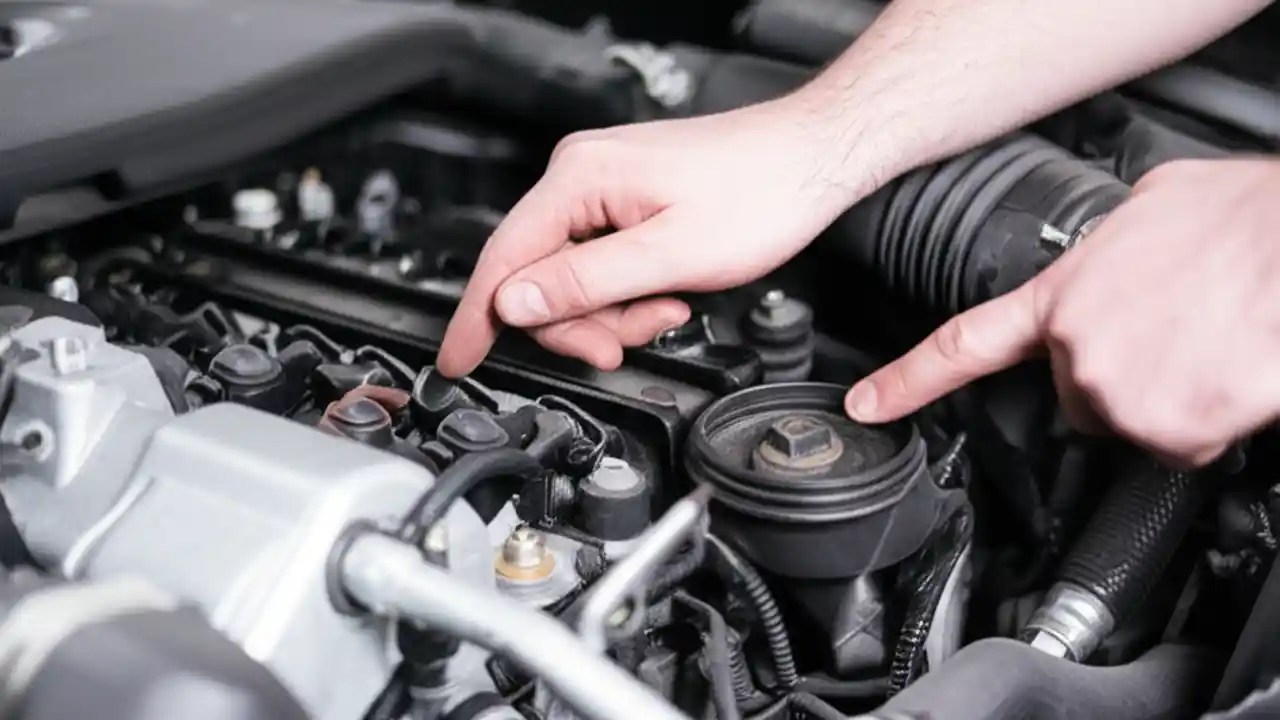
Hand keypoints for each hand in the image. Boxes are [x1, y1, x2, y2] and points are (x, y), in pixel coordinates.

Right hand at [436, 98, 864, 376]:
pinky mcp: (626, 199)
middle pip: (538, 276)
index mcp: (579, 180)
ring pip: (573, 276)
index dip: (479, 318)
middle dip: (579, 322)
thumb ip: (584, 283)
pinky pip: (602, 261)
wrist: (810, 160)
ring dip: (612, 310)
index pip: (502, 259)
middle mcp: (580, 175)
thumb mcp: (668, 255)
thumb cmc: (760, 193)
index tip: (459, 360)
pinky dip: (628, 292)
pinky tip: (665, 293)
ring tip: (665, 309)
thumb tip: (512, 304)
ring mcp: (603, 187)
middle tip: (620, 345)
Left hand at [847, 158, 1279, 467]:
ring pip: (1134, 421)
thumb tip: (1117, 247)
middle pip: (1077, 396)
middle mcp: (1075, 349)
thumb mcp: (1157, 202)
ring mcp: (1116, 391)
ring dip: (1168, 397)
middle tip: (1173, 339)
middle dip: (1117, 380)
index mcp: (1060, 296)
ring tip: (1208, 347)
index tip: (869, 406)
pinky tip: (1226, 374)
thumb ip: (1111, 242)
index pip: (961, 345)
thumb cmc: (1246, 220)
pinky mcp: (1166, 427)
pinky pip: (1182, 442)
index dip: (907, 380)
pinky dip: (1206, 420)